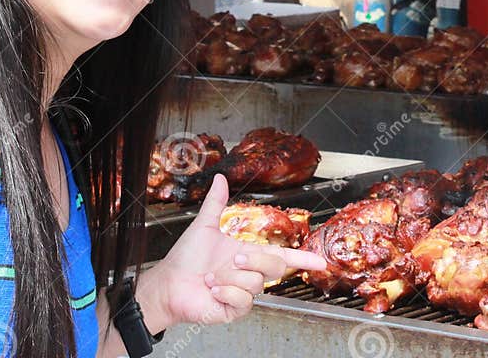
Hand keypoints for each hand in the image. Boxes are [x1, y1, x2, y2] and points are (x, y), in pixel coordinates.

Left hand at [142, 174, 325, 327]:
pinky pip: (243, 300)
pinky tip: (212, 289)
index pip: (282, 256)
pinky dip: (225, 291)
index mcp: (248, 255)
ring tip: (211, 276)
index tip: (319, 261)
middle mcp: (248, 275)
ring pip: (255, 282)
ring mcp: (243, 293)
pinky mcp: (234, 309)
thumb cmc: (186, 259)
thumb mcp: (204, 226)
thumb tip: (220, 179)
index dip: (302, 259)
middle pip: (274, 267)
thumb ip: (216, 203)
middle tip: (233, 258)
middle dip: (254, 260)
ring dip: (229, 276)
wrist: (168, 283)